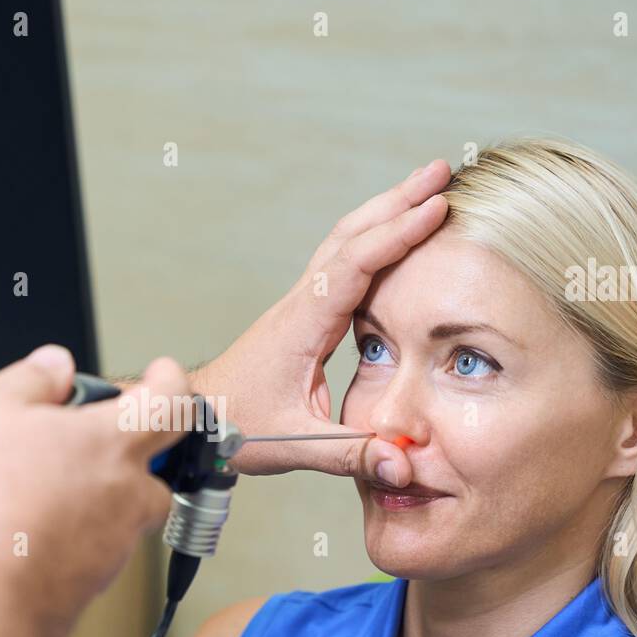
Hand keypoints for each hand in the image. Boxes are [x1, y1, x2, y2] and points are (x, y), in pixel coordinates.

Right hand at [0, 344, 189, 636]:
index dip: (170, 381)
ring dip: (99, 501)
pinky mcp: (93, 586)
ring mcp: (116, 546)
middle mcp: (128, 494)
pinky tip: (28, 537)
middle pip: (156, 469)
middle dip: (132, 454)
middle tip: (90, 444)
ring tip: (45, 494)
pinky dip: (73, 542)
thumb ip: (32, 378)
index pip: (172, 402)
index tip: (161, 373)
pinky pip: (93, 554)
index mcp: (113, 442)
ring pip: (124, 516)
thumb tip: (57, 364)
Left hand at [189, 160, 450, 480]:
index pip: (354, 264)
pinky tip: (394, 237)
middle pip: (350, 235)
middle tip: (441, 173)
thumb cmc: (234, 426)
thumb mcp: (293, 444)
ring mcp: (300, 304)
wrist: (195, 418)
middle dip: (397, 201)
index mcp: (302, 324)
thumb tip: (402, 463)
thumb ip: (349, 453)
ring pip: (343, 242)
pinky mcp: (303, 314)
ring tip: (426, 190)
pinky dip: (372, 239)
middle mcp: (301, 304)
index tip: (437, 209)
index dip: (397, 234)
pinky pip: (341, 263)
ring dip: (384, 212)